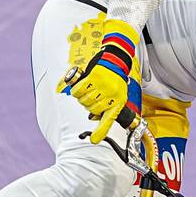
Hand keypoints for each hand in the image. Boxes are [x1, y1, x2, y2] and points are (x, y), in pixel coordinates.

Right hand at [60, 18, 140, 143]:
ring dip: (82, 96)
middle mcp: (111, 95)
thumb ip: (107, 106)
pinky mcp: (93, 77)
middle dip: (89, 105)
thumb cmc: (115, 76)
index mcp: (117, 101)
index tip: (94, 140)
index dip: (101, 131)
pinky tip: (82, 85)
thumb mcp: (116, 93)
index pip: (109, 120)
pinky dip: (77, 89)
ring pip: (84, 100)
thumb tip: (94, 117)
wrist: (116, 56)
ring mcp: (102, 86)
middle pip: (92, 109)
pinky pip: (79, 90)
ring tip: (89, 88)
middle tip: (92, 95)